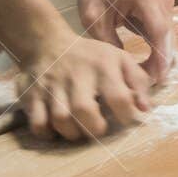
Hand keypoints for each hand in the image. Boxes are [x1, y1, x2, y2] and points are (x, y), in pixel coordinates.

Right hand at [16, 28, 151, 140]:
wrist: (47, 43)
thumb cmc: (91, 57)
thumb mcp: (119, 59)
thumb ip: (137, 81)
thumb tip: (145, 109)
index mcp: (103, 66)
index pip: (119, 97)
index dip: (126, 115)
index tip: (125, 120)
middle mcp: (77, 76)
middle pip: (84, 110)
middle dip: (94, 128)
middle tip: (98, 129)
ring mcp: (52, 86)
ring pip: (60, 119)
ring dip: (72, 133)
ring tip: (79, 130)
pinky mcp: (31, 94)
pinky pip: (38, 123)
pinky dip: (47, 133)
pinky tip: (56, 130)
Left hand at [78, 0, 175, 83]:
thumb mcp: (93, 17)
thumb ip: (108, 42)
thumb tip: (122, 70)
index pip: (160, 33)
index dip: (160, 58)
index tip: (155, 80)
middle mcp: (163, 3)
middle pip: (168, 40)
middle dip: (159, 65)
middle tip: (143, 88)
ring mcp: (166, 8)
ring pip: (168, 42)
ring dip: (158, 61)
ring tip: (141, 81)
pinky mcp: (164, 14)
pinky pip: (163, 39)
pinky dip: (156, 54)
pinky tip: (144, 69)